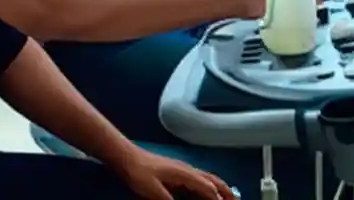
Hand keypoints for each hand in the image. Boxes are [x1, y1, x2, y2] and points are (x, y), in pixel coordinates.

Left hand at [112, 146, 234, 199]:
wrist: (126, 158)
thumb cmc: (139, 173)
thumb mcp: (155, 193)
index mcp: (186, 175)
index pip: (209, 190)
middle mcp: (188, 171)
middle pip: (213, 181)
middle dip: (226, 192)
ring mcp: (182, 169)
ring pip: (207, 178)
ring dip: (219, 187)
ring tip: (227, 196)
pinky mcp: (175, 171)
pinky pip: (199, 178)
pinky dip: (208, 185)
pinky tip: (205, 190)